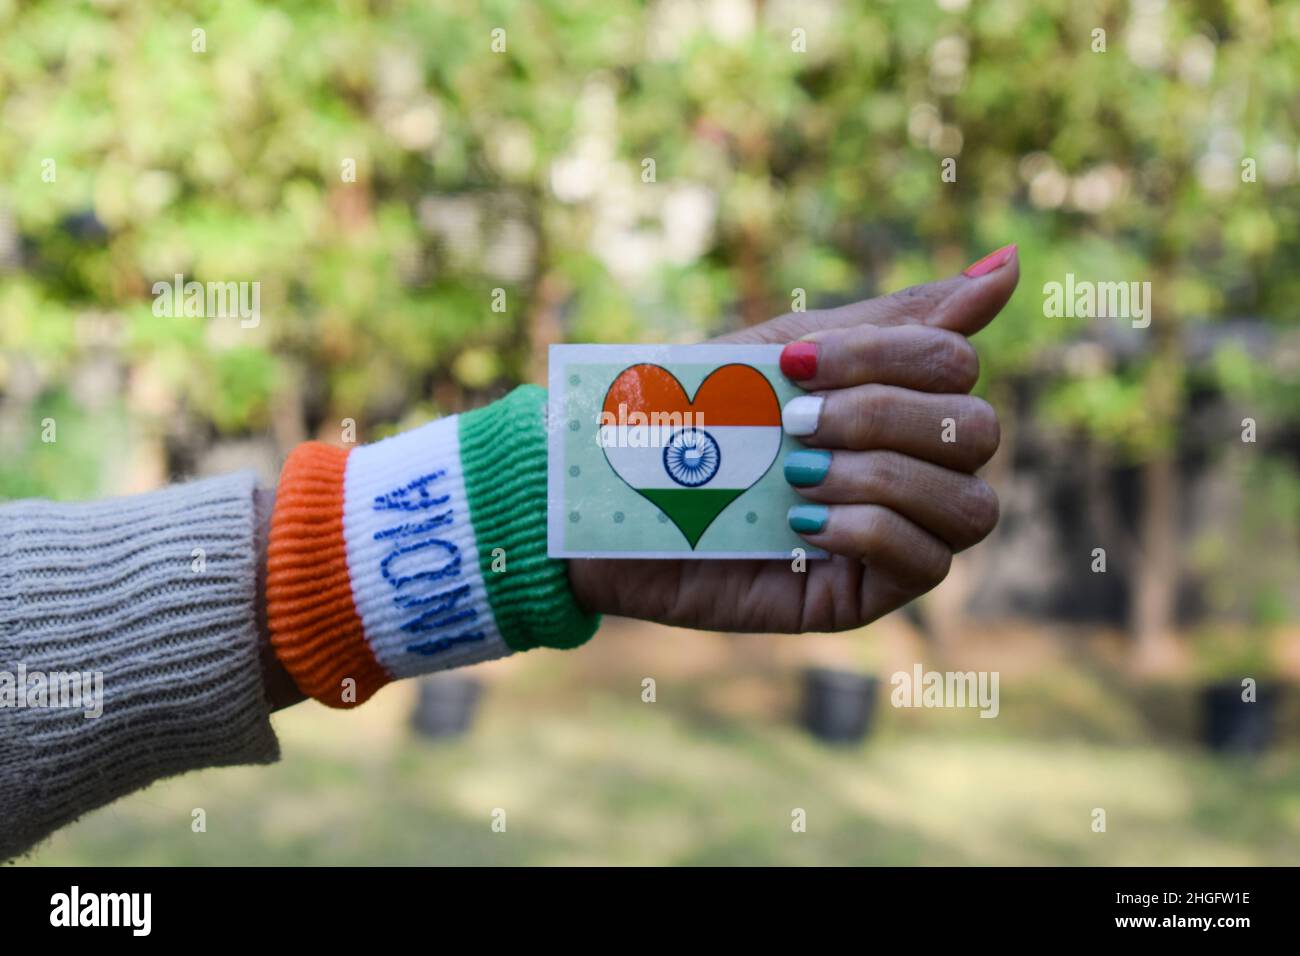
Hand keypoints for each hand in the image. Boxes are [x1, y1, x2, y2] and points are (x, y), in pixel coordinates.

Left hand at [566, 245, 1019, 632]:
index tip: (791, 362)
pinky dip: (868, 530)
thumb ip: (894, 321)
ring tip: (797, 473)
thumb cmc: (694, 412)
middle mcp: (912, 470)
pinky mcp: (860, 596)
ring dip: (882, 476)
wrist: (608, 493)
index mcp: (895, 403)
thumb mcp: (785, 351)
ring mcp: (893, 537)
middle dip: (883, 415)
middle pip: (978, 432)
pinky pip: (926, 565)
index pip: (957, 366)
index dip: (884, 357)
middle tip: (794, 421)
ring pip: (971, 506)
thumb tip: (1012, 264)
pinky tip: (798, 523)